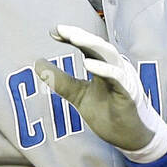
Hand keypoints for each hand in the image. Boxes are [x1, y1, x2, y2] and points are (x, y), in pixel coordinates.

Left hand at [35, 24, 166, 160]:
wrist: (127, 137)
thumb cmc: (107, 112)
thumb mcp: (78, 95)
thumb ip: (60, 80)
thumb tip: (37, 63)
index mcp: (102, 66)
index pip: (87, 46)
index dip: (72, 36)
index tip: (53, 31)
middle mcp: (114, 68)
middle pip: (98, 45)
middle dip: (80, 35)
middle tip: (61, 29)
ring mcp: (123, 79)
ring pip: (109, 55)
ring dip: (92, 44)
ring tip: (73, 38)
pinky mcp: (128, 94)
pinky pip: (117, 78)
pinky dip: (104, 69)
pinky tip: (88, 63)